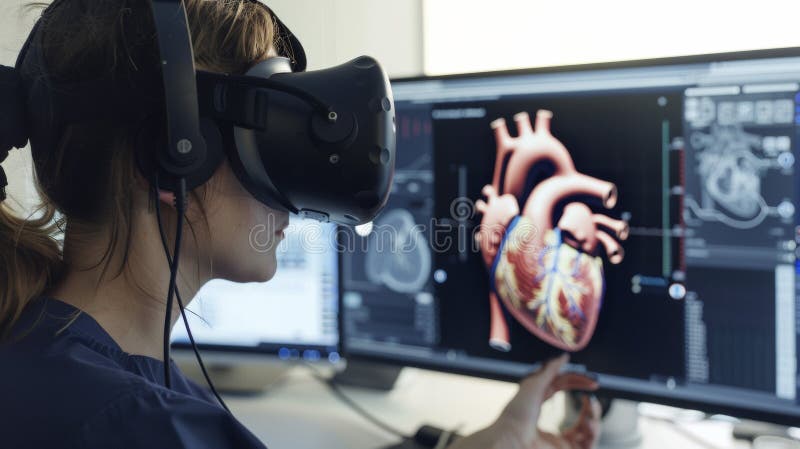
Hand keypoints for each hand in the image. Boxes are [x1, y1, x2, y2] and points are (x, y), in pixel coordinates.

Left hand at [450, 354, 600, 448]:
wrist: (510, 437)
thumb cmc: (516, 415)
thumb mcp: (533, 385)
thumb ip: (550, 370)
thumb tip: (564, 358)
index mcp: (539, 404)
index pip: (564, 390)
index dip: (578, 382)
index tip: (591, 381)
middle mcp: (550, 422)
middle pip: (580, 413)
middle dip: (592, 405)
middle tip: (593, 398)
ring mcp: (559, 439)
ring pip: (588, 430)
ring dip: (594, 418)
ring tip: (591, 410)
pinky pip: (588, 443)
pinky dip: (594, 432)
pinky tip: (589, 423)